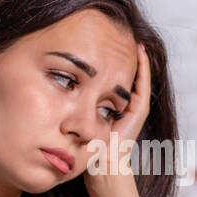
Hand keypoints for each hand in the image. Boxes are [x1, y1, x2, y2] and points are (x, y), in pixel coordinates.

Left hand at [83, 43, 150, 193]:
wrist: (101, 163)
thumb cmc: (86, 145)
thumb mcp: (76, 115)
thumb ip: (72, 100)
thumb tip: (54, 80)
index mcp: (110, 103)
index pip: (110, 76)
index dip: (108, 59)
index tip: (100, 40)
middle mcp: (123, 103)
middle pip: (124, 73)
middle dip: (122, 54)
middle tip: (118, 33)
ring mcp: (133, 106)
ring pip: (136, 75)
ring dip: (135, 56)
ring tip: (131, 37)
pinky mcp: (139, 110)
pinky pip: (143, 84)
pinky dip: (143, 67)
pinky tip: (139, 51)